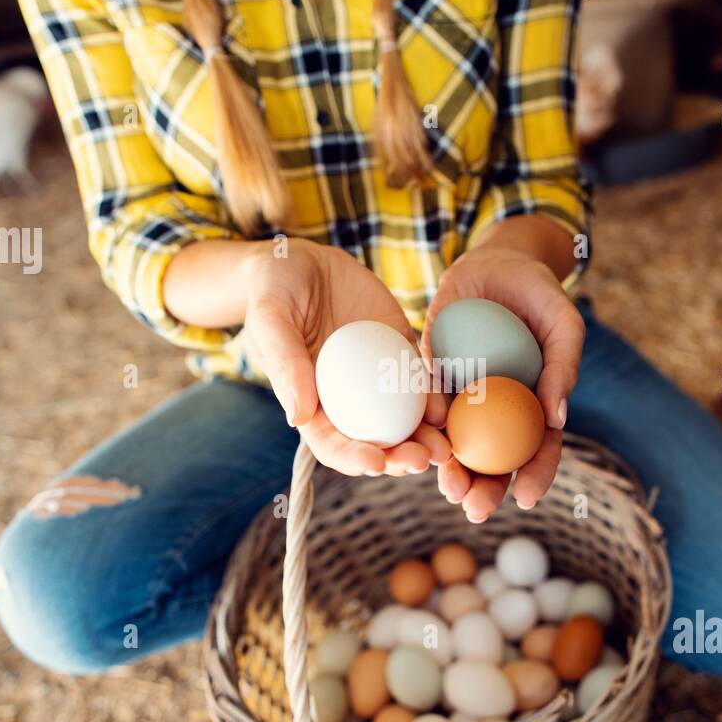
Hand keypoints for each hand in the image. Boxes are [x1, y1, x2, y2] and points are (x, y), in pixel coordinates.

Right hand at [242, 238, 449, 475]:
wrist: (305, 258)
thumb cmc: (275, 290)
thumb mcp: (271, 319)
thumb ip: (286, 364)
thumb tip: (298, 417)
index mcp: (311, 403)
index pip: (332, 444)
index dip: (353, 459)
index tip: (375, 463)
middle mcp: (347, 399)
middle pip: (376, 442)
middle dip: (399, 458)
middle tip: (422, 459)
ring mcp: (377, 378)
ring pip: (405, 420)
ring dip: (426, 438)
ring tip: (445, 448)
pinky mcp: (401, 352)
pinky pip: (421, 380)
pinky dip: (436, 397)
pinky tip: (449, 405)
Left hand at [422, 245, 583, 521]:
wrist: (496, 262)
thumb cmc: (540, 295)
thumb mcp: (563, 323)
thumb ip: (563, 366)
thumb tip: (558, 420)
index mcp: (532, 406)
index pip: (537, 451)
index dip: (534, 477)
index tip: (525, 499)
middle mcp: (495, 409)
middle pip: (491, 458)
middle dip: (483, 489)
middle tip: (473, 509)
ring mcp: (460, 393)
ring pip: (454, 440)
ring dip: (449, 468)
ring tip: (446, 487)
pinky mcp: (429, 371)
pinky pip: (425, 400)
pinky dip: (424, 420)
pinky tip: (422, 436)